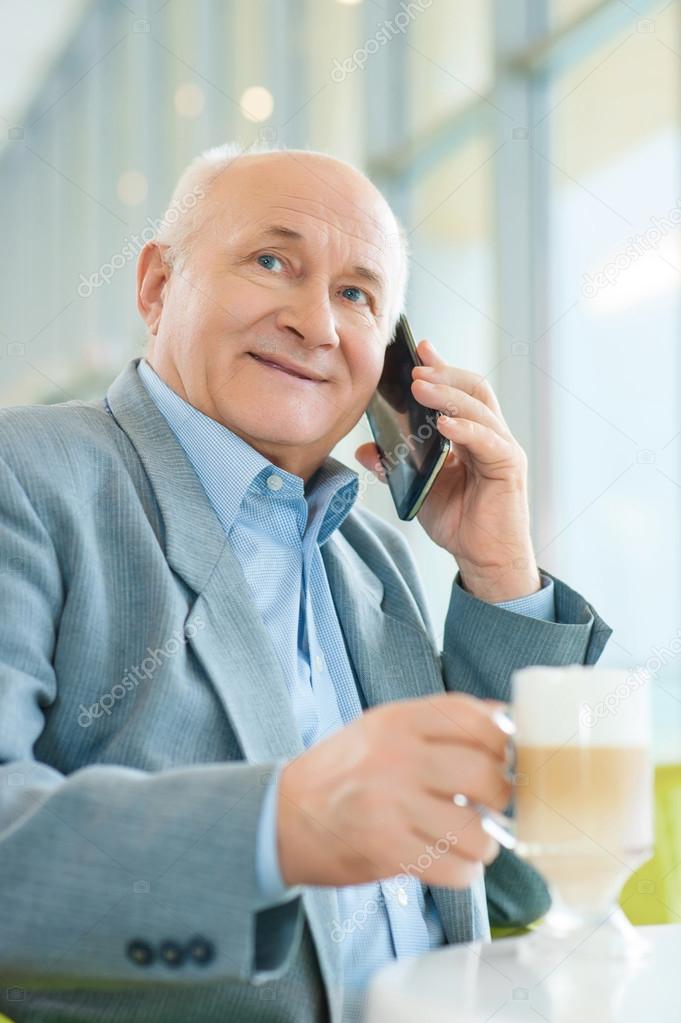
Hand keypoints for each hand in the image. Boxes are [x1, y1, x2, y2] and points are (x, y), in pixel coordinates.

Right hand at [276, 693, 510, 888]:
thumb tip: (502, 717)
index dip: (502, 739)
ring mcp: (391, 806)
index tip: (505, 755)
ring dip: (485, 842)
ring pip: (477, 831)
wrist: (281, 817)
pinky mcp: (387, 852)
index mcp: (397, 720)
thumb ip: (436, 722)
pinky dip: (462, 871)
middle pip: (484, 775)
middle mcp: (396, 758)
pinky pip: (454, 869)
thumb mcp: (380, 728)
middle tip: (494, 803)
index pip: (474, 718)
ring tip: (473, 839)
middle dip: (502, 795)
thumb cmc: (342, 771)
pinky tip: (450, 860)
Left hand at [355, 339, 539, 601]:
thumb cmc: (458, 523)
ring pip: (479, 408)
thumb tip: (365, 449)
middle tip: (415, 366)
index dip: (441, 368)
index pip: (459, 391)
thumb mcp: (418, 490)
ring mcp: (503, 449)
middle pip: (473, 389)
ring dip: (448, 395)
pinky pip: (487, 441)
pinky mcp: (509, 467)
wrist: (484, 560)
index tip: (418, 348)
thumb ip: (395, 467)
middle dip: (444, 373)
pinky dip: (465, 429)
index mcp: (471, 435)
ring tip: (419, 388)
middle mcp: (491, 435)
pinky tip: (443, 424)